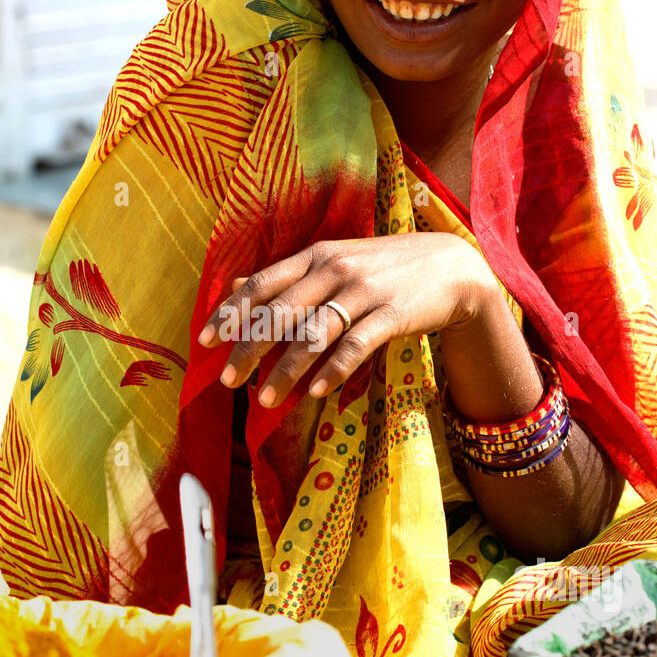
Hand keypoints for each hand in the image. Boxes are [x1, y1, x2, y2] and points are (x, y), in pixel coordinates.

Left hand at [198, 234, 493, 407]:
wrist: (451, 268)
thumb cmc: (384, 268)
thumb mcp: (333, 262)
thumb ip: (287, 277)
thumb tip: (235, 286)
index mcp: (316, 256)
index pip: (262, 284)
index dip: (230, 313)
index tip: (205, 341)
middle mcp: (335, 269)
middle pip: (280, 313)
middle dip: (248, 349)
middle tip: (227, 381)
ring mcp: (364, 291)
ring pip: (314, 334)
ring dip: (286, 371)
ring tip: (265, 400)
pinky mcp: (392, 314)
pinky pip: (355, 346)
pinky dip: (332, 371)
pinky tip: (315, 393)